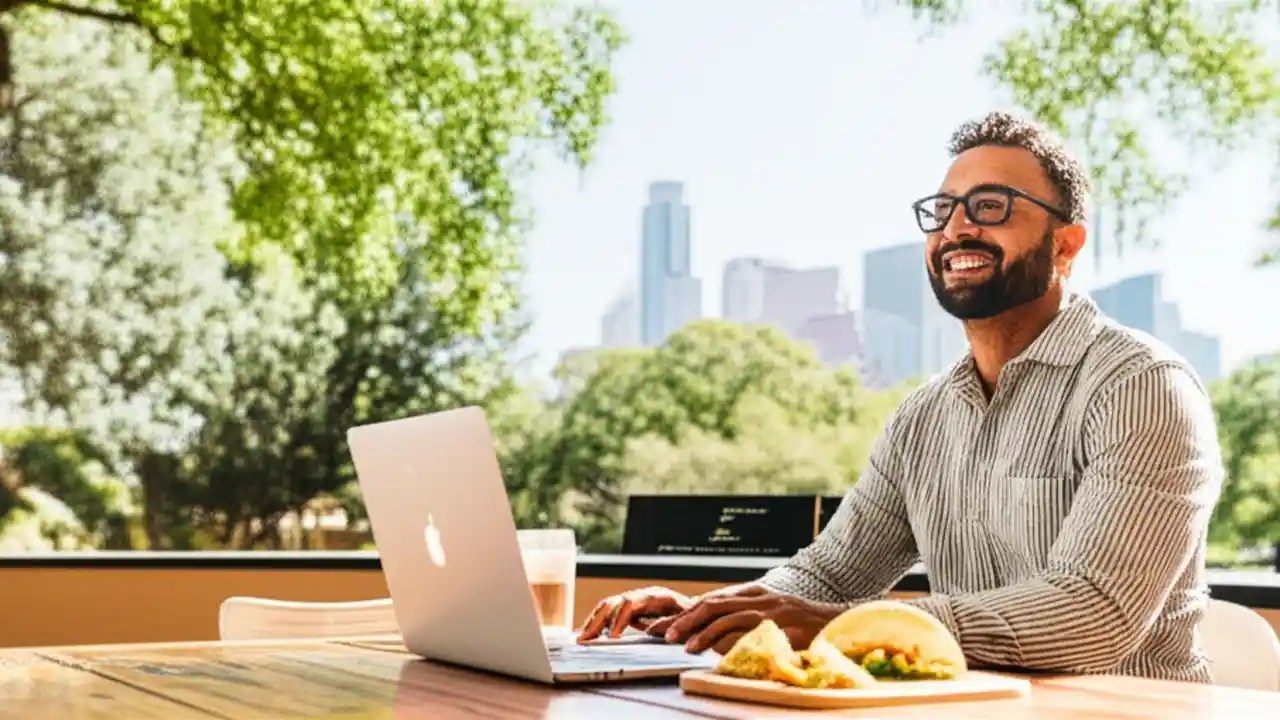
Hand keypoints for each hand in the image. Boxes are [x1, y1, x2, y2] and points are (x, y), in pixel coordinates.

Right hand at [576, 586, 693, 642]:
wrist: (702, 613)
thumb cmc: (697, 619)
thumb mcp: (687, 622)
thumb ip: (671, 624)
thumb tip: (649, 629)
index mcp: (657, 597)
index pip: (630, 604)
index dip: (618, 620)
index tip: (610, 637)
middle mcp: (644, 595)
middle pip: (615, 602)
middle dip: (598, 621)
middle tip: (586, 638)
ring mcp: (637, 600)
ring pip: (609, 605)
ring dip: (594, 621)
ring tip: (582, 637)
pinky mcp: (633, 608)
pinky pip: (611, 611)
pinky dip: (599, 622)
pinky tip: (591, 634)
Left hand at [661, 587, 841, 654]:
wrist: (839, 624)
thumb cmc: (804, 626)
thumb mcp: (772, 615)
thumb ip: (747, 620)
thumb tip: (717, 637)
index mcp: (755, 594)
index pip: (714, 600)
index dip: (688, 612)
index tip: (666, 624)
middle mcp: (760, 598)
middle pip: (714, 604)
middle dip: (686, 618)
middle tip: (665, 633)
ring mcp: (770, 610)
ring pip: (726, 615)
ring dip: (702, 631)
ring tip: (684, 644)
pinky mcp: (780, 625)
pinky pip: (749, 631)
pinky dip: (728, 639)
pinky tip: (713, 649)